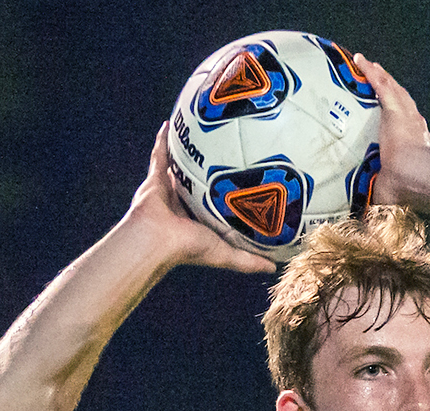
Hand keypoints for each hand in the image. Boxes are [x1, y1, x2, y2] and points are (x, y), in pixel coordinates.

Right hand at [127, 123, 275, 273]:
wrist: (156, 240)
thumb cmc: (189, 249)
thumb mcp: (226, 254)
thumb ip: (249, 260)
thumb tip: (274, 267)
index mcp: (198, 221)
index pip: (214, 208)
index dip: (225, 197)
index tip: (242, 185)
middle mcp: (183, 204)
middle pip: (198, 185)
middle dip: (208, 173)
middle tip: (225, 154)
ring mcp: (168, 190)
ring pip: (180, 168)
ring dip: (187, 154)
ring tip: (199, 135)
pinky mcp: (155, 178)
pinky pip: (160, 154)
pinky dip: (163, 140)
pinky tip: (171, 125)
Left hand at [354, 54, 429, 207]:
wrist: (412, 177)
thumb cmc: (404, 189)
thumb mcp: (384, 192)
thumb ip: (372, 195)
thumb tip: (354, 212)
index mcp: (412, 144)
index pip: (402, 126)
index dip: (395, 118)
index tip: (388, 117)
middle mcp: (412, 124)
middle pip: (398, 101)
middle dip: (388, 90)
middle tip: (376, 81)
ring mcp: (405, 114)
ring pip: (390, 89)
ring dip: (379, 77)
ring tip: (368, 66)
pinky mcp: (396, 107)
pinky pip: (381, 84)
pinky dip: (371, 72)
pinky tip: (361, 61)